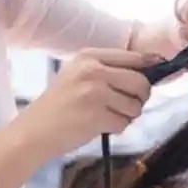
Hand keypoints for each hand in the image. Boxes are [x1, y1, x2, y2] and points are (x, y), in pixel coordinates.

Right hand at [20, 48, 153, 157]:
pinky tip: (101, 127)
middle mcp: (93, 70)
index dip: (148, 68)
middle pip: (140, 82)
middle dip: (141, 97)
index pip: (134, 57)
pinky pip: (124, 122)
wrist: (33, 131)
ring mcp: (95, 93)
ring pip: (135, 105)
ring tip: (109, 116)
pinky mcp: (96, 116)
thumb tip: (148, 68)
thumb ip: (106, 69)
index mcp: (88, 56)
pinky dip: (118, 128)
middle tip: (129, 105)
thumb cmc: (57, 104)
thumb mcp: (76, 74)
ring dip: (128, 115)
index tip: (154, 76)